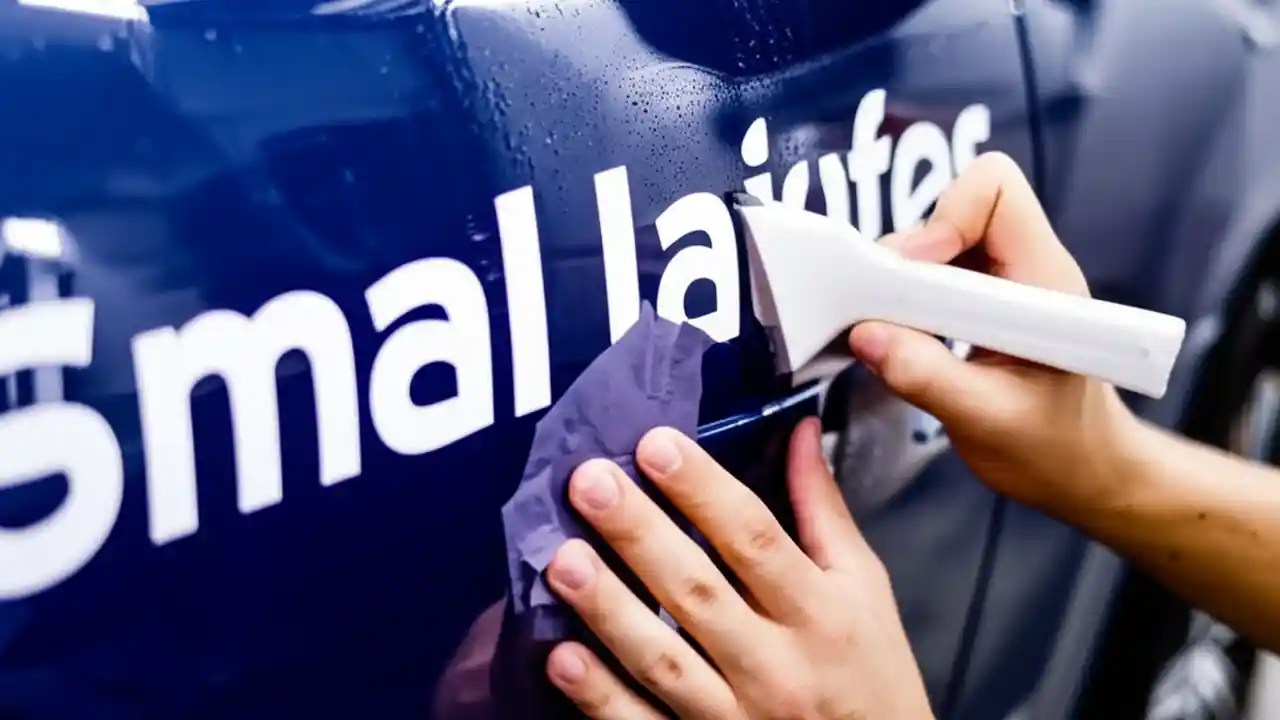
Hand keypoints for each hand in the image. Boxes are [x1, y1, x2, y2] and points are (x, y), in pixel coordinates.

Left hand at [541, 419, 933, 719]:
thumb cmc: (871, 674)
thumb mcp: (864, 589)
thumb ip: (824, 511)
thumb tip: (797, 430)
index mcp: (818, 613)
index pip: (755, 539)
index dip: (703, 490)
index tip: (656, 444)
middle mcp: (775, 664)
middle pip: (698, 591)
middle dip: (640, 534)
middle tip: (589, 482)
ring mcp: (734, 715)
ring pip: (663, 658)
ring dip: (608, 608)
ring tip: (561, 558)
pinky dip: (600, 695)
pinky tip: (561, 655)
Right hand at [848, 152, 1139, 513]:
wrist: (1079, 471)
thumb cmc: (1052, 448)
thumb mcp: (987, 421)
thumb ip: (928, 377)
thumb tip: (865, 334)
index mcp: (1043, 278)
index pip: (997, 190)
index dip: (946, 216)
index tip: (911, 272)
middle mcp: (1021, 265)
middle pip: (955, 207)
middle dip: (909, 252)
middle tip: (883, 310)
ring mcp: (997, 280)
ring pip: (933, 237)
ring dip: (900, 277)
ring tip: (887, 329)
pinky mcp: (974, 300)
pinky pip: (928, 272)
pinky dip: (901, 295)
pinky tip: (897, 337)